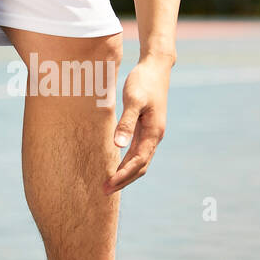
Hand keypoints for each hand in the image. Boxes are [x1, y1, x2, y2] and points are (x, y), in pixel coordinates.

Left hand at [105, 55, 171, 194]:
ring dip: (125, 174)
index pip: (138, 162)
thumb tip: (119, 146)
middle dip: (123, 180)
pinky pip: (137, 152)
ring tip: (108, 184)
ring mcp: (151, 133)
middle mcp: (154, 136)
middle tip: (104, 191)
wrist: (156, 67)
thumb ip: (126, 122)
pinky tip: (116, 166)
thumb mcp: (133, 100)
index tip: (107, 185)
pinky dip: (127, 163)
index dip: (122, 175)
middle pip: (140, 167)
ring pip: (140, 161)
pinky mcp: (145, 128)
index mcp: (153, 132)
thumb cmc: (143, 81)